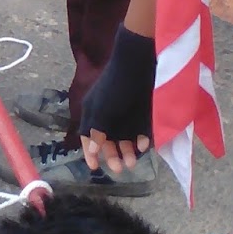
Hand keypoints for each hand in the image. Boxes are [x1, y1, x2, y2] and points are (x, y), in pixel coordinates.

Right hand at [79, 26, 154, 171]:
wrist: (139, 64)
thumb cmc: (116, 86)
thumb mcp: (102, 110)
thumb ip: (96, 130)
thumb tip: (92, 149)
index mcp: (93, 111)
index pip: (88, 136)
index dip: (90, 152)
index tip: (94, 167)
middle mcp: (108, 114)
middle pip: (108, 140)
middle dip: (113, 155)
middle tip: (120, 169)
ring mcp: (125, 113)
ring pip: (125, 138)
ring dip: (128, 151)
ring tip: (133, 162)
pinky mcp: (141, 112)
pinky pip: (140, 130)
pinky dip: (142, 139)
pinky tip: (145, 146)